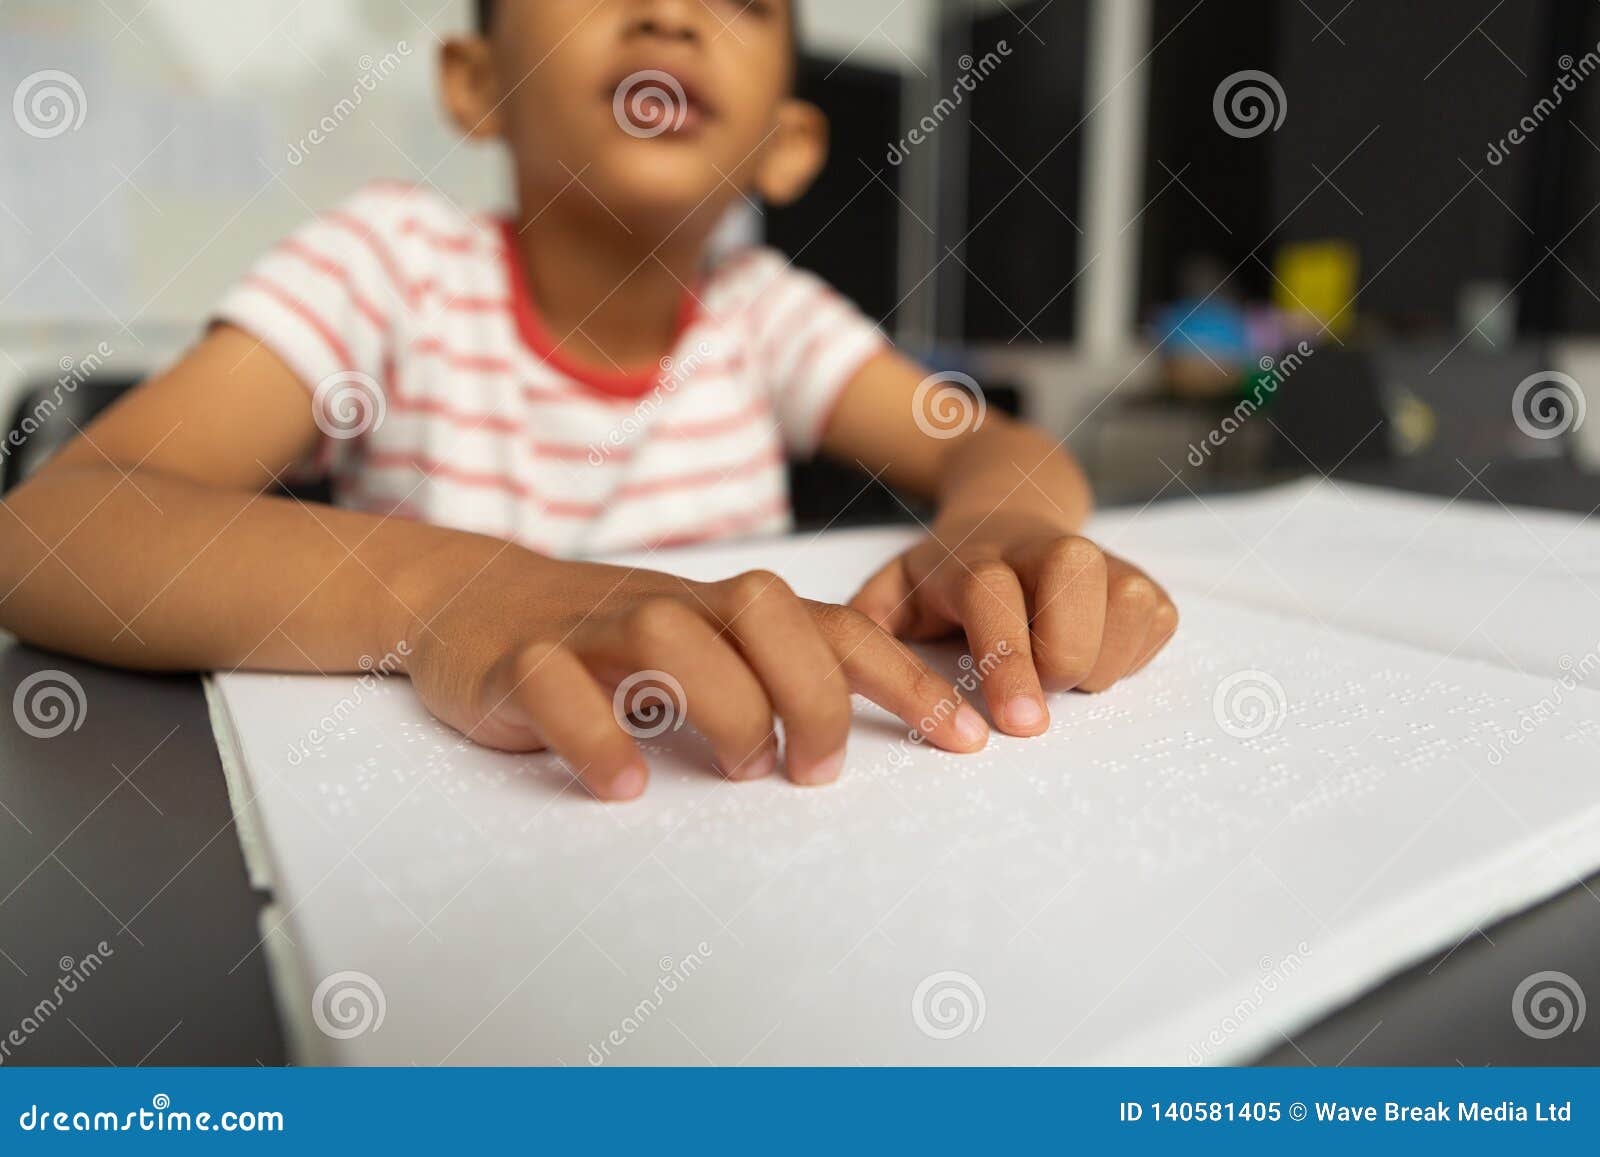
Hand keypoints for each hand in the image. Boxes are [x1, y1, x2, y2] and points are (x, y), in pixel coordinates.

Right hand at [396, 551, 990, 800]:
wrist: (463, 599)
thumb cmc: (599, 643)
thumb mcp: (696, 652)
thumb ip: (766, 679)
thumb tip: (853, 740)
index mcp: (721, 613)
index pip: (832, 624)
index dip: (906, 676)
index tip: (967, 738)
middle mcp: (669, 607)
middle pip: (764, 611)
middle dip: (814, 691)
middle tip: (815, 771)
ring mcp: (589, 628)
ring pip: (667, 633)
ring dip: (723, 704)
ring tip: (740, 771)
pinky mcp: (515, 661)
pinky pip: (554, 682)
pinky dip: (594, 734)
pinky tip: (622, 786)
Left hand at [848, 512, 1178, 734]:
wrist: (1009, 513)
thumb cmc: (948, 575)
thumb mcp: (897, 589)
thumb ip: (867, 622)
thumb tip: (836, 661)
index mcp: (973, 558)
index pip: (992, 596)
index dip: (1008, 659)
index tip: (1017, 724)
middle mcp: (1040, 547)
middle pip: (1075, 579)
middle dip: (1064, 653)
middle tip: (1038, 696)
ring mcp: (1100, 558)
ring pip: (1127, 603)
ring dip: (1100, 659)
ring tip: (1060, 673)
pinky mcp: (1143, 579)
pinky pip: (1156, 621)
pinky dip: (1129, 656)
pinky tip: (1090, 656)